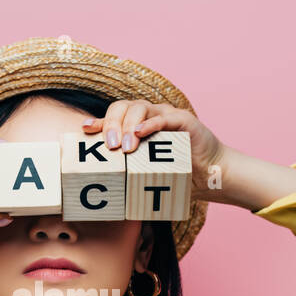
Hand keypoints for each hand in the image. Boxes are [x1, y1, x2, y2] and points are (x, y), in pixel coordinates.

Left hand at [82, 99, 231, 203]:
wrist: (209, 175)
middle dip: (111, 124)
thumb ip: (129, 171)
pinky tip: (140, 133)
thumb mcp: (147, 172)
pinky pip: (164, 117)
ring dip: (128, 126)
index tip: (86, 130)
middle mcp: (149, 116)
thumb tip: (106, 188)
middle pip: (122, 107)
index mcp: (137, 126)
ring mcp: (166, 115)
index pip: (114, 117)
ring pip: (140, 108)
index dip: (99, 121)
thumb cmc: (176, 174)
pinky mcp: (183, 120)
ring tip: (125, 148)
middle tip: (109, 147)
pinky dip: (150, 124)